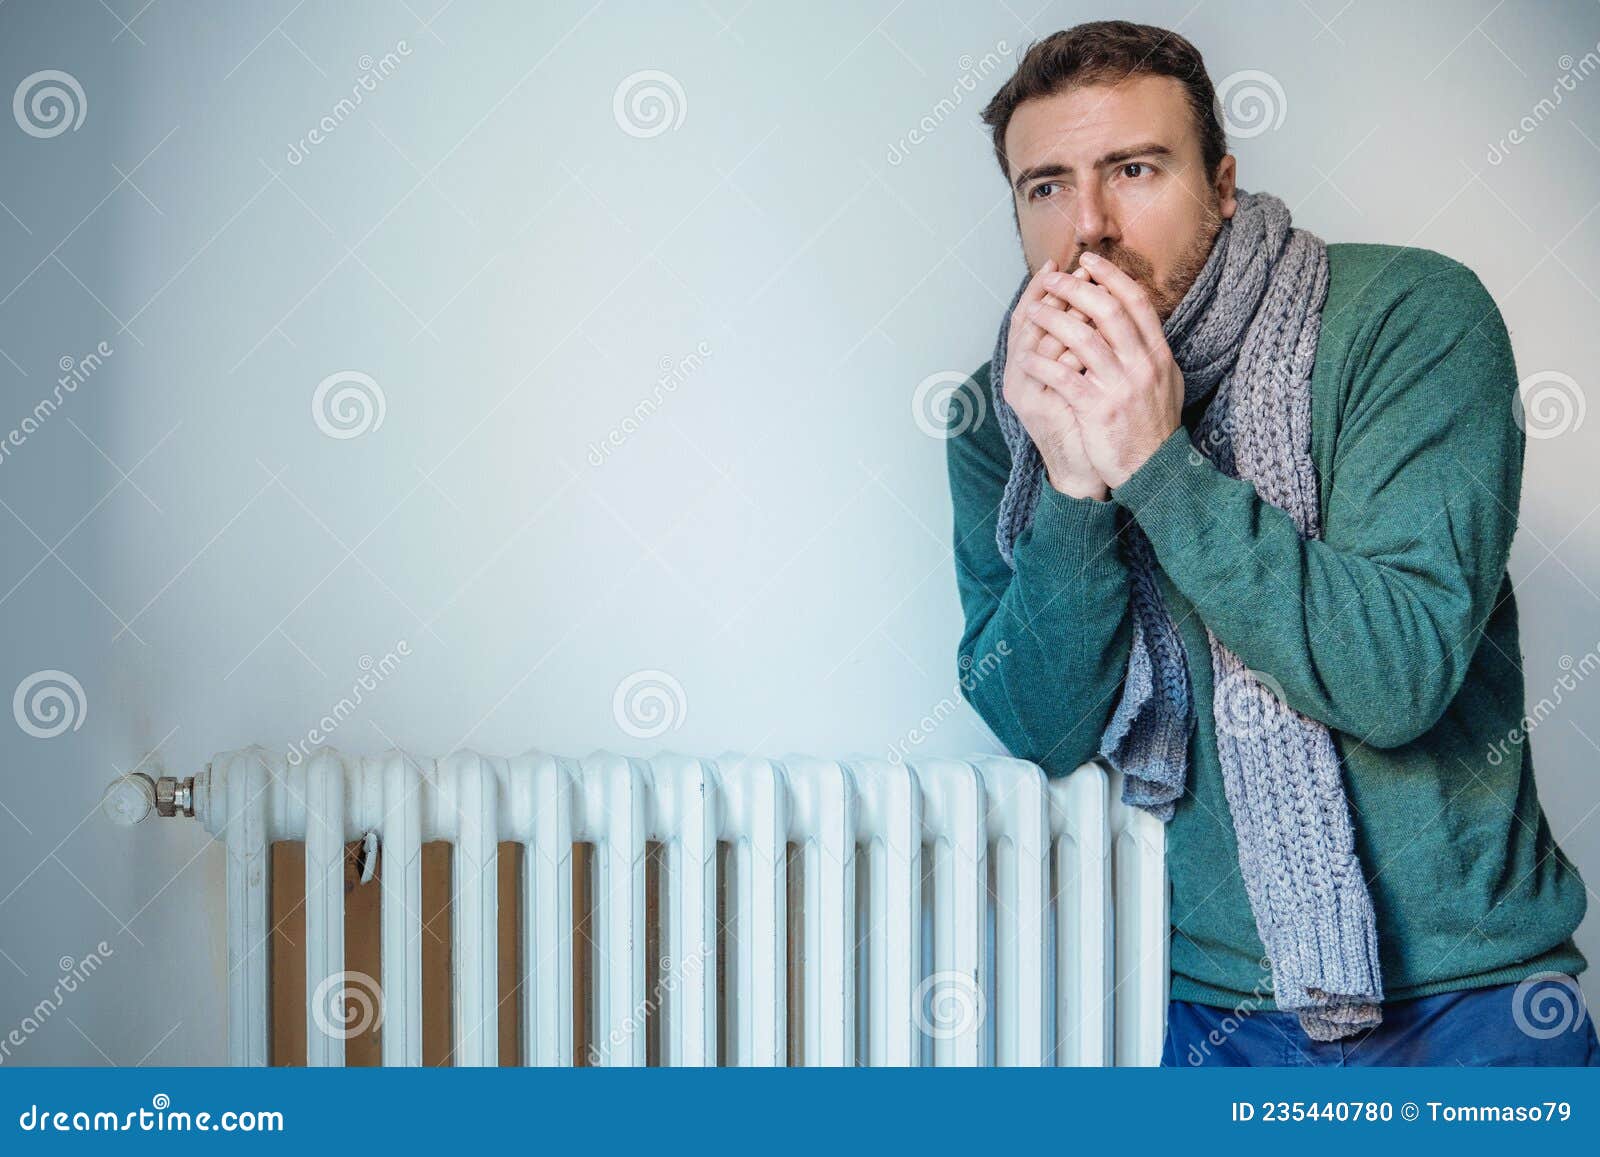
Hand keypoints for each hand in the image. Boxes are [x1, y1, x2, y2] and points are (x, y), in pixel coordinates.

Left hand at [1018, 250, 1184, 489]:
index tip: (1088, 261)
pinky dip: (1041, 361)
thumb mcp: (1168, 383)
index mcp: (1159, 354)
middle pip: (1107, 310)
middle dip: (1076, 288)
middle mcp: (1141, 365)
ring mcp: (1120, 386)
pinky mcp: (1097, 409)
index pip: (1136, 301)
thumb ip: (1152, 351)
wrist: (1155, 470)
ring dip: (1053, 318)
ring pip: (1081, 337)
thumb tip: (1139, 318)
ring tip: (1033, 309)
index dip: (1111, 276)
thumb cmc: (1155, 427)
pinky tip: (1024, 354)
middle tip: (1053, 278)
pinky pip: (1062, 376)